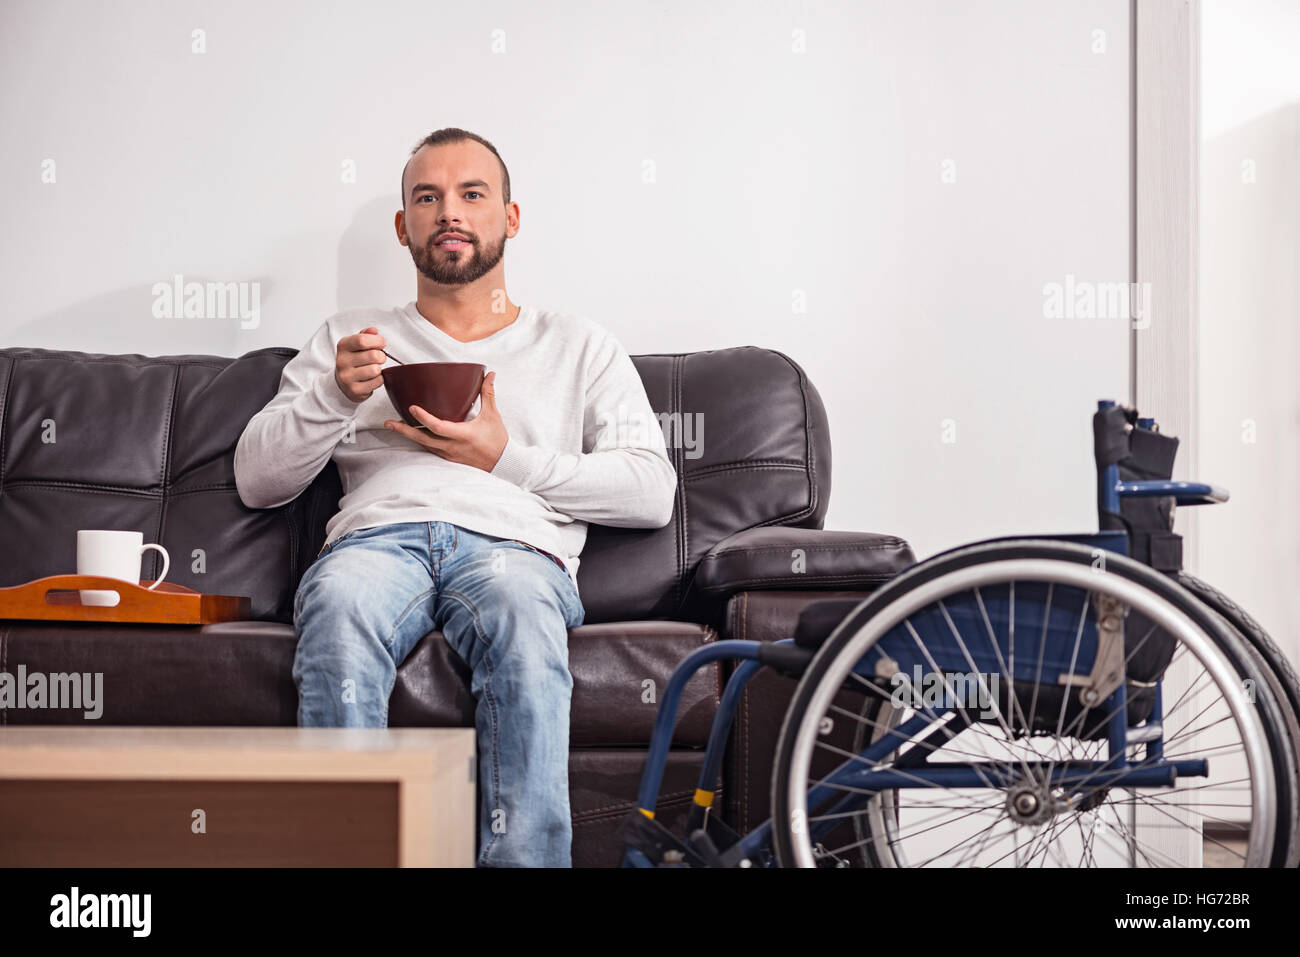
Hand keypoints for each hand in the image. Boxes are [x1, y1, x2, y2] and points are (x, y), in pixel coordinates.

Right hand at [335, 326, 386, 402]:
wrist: (342, 382)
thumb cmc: (354, 360)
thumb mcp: (356, 344)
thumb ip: (366, 335)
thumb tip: (373, 331)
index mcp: (343, 346)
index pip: (362, 340)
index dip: (377, 341)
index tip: (381, 344)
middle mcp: (342, 361)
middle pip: (373, 355)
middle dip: (381, 356)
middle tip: (379, 358)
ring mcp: (347, 377)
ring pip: (375, 370)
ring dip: (379, 369)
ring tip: (374, 368)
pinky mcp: (354, 390)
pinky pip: (377, 382)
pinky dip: (379, 379)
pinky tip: (372, 378)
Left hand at [384, 371, 508, 471]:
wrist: (502, 463)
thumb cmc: (497, 440)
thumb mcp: (493, 416)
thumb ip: (488, 394)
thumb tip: (489, 374)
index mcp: (463, 435)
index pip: (439, 427)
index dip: (424, 418)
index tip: (411, 408)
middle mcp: (453, 446)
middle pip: (423, 439)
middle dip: (404, 431)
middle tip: (388, 423)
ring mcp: (449, 454)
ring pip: (424, 445)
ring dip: (408, 435)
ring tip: (393, 426)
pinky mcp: (448, 458)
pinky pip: (429, 449)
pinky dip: (419, 440)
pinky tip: (410, 433)